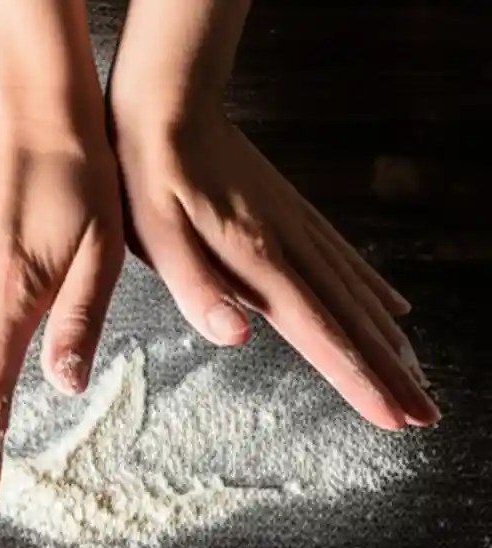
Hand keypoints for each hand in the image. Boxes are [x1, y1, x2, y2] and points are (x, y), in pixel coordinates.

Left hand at [112, 111, 438, 428]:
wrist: (169, 102)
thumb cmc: (150, 173)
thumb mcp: (155, 235)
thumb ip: (195, 287)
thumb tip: (235, 335)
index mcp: (257, 261)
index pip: (320, 333)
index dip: (359, 379)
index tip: (394, 417)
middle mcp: (290, 247)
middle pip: (352, 323)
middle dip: (390, 375)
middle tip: (425, 416)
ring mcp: (296, 228)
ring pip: (356, 295)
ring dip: (389, 341)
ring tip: (418, 378)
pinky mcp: (290, 214)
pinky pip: (345, 260)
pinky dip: (373, 290)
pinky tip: (394, 308)